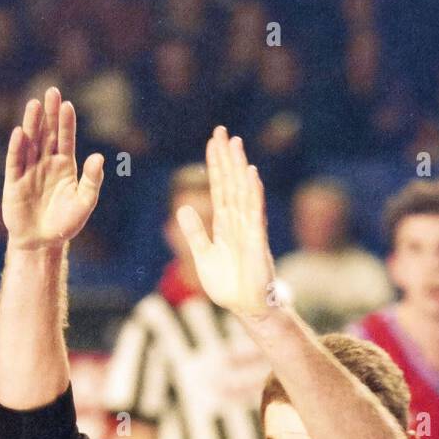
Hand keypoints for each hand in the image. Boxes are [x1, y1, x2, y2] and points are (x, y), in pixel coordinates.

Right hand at [3, 87, 104, 249]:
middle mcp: (46, 163)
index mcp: (64, 166)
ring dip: (32, 124)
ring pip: (31, 142)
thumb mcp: (83, 204)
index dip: (66, 123)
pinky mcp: (14, 182)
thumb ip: (92, 182)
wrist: (42, 243)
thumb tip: (98, 158)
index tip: (67, 105)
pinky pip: (15, 162)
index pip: (65, 139)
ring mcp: (29, 170)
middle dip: (49, 114)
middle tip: (52, 91)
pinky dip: (17, 148)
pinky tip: (20, 133)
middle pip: (47, 134)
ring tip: (34, 104)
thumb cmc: (65, 223)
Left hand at [176, 126, 276, 317]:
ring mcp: (249, 230)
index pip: (219, 188)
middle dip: (226, 158)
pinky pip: (255, 214)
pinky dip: (253, 194)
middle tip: (223, 131)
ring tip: (236, 143)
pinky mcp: (257, 242)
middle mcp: (239, 222)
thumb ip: (194, 232)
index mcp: (225, 225)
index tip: (213, 143)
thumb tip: (182, 207)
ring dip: (239, 168)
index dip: (216, 166)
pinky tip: (251, 175)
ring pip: (242, 192)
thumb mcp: (204, 255)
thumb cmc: (229, 285)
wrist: (246, 308)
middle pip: (231, 184)